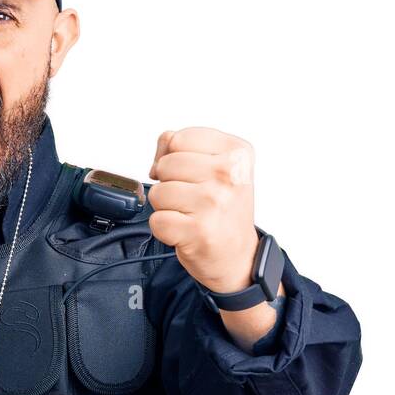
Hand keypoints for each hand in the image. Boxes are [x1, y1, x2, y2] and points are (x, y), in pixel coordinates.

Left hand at [147, 127, 279, 350]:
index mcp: (236, 152)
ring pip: (158, 192)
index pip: (177, 138)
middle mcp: (229, 175)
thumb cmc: (224, 210)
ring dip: (166, 207)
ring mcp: (213, 202)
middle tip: (191, 199)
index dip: (172, 156)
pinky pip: (156, 220)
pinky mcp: (197, 230)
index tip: (189, 173)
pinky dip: (164, 229)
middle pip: (165, 165)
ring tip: (189, 214)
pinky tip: (185, 230)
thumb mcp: (218, 166)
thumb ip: (185, 146)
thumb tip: (162, 146)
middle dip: (169, 183)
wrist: (238, 256)